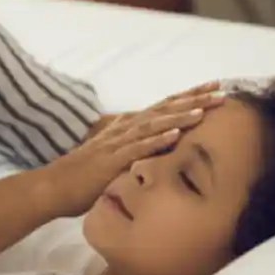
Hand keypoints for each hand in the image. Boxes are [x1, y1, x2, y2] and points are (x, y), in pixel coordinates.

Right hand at [40, 94, 221, 219]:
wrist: (53, 187)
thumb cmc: (84, 178)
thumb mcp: (115, 159)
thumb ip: (134, 150)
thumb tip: (159, 147)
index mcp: (128, 127)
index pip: (164, 106)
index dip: (189, 95)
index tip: (214, 87)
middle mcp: (125, 128)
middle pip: (164, 108)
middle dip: (193, 98)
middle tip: (220, 90)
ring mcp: (118, 143)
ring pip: (154, 124)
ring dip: (180, 115)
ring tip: (204, 109)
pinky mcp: (111, 160)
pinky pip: (138, 147)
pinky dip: (158, 139)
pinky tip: (177, 134)